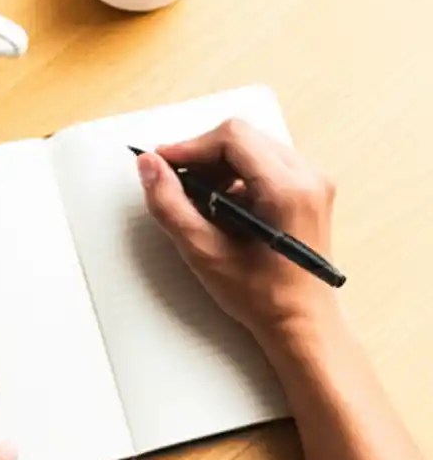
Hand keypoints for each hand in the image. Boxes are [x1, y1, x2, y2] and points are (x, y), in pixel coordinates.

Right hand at [136, 119, 341, 340]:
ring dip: (217, 165)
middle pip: (242, 138)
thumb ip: (170, 205)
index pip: (232, 138)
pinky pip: (264, 162)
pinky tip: (221, 206)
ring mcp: (312, 182)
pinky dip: (234, 175)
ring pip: (251, 147)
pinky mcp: (308, 189)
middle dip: (202, 155)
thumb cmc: (262, 295)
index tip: (162, 166)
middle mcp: (307, 177)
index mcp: (288, 190)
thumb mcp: (204, 252)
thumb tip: (148, 165)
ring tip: (198, 200)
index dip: (190, 146)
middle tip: (176, 184)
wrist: (302, 322)